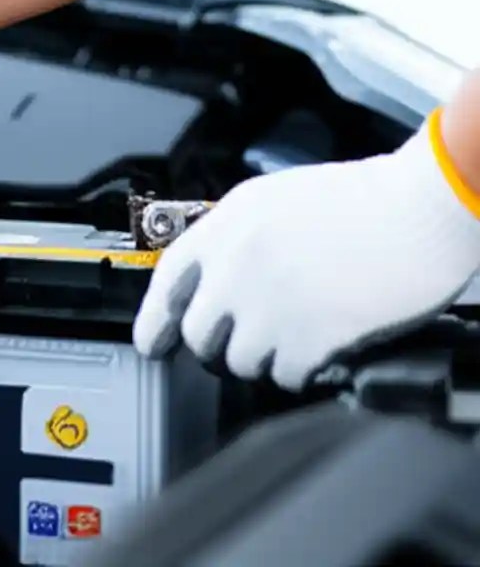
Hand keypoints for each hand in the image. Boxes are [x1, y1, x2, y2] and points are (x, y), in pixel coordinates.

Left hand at [133, 110, 479, 389]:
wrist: (423, 207)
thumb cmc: (362, 198)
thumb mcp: (275, 199)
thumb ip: (234, 237)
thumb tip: (211, 276)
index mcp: (225, 226)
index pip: (167, 282)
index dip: (153, 320)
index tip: (150, 342)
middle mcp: (236, 266)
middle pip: (197, 334)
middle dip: (215, 345)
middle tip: (241, 343)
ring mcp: (269, 305)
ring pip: (239, 361)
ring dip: (262, 359)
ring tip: (294, 337)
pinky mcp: (309, 338)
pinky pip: (283, 376)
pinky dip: (299, 371)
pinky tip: (318, 351)